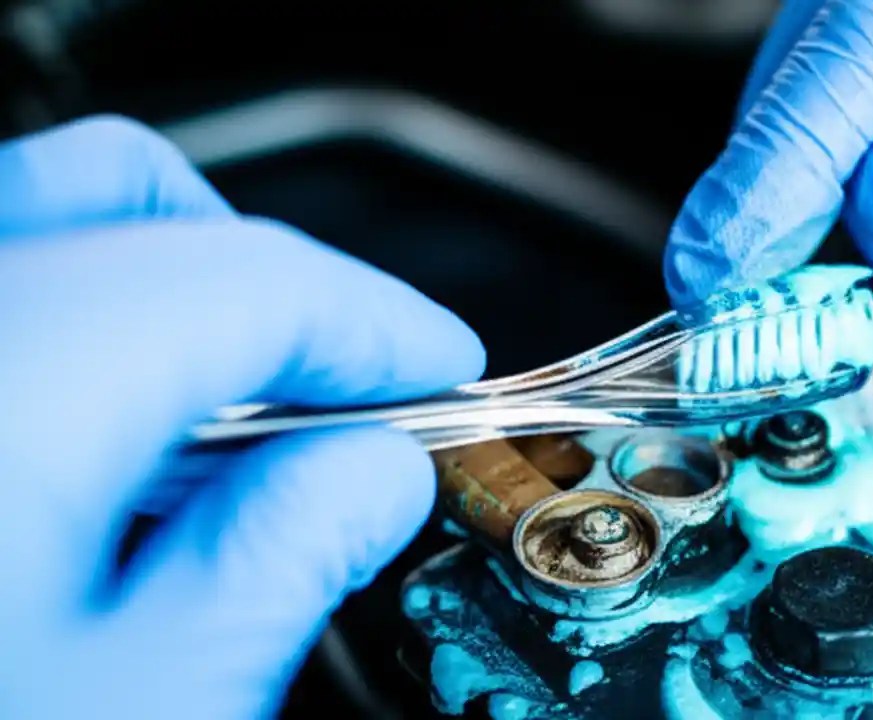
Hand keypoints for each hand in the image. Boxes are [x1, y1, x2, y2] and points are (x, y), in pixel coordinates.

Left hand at [0, 117, 484, 718]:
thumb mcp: (142, 705)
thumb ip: (281, 564)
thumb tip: (372, 474)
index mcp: (8, 377)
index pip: (249, 278)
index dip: (382, 323)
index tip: (447, 372)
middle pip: (131, 197)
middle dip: (271, 276)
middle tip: (350, 381)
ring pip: (50, 231)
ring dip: (173, 304)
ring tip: (243, 435)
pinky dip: (79, 338)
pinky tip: (107, 461)